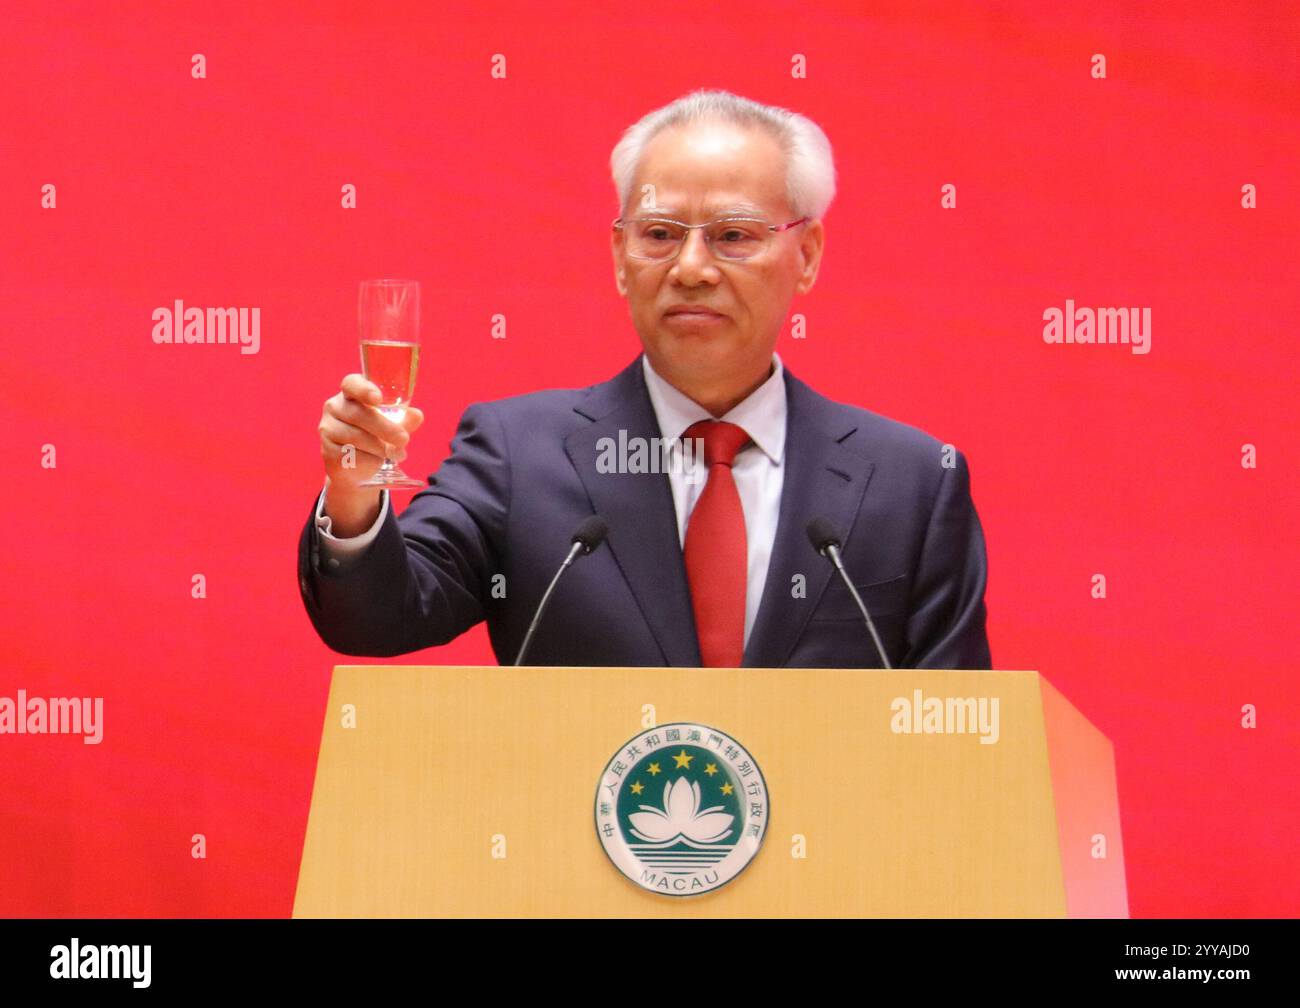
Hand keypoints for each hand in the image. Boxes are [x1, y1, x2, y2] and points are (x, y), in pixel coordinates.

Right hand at [318, 373, 424, 493]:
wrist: (356, 469)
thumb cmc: (376, 438)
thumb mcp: (394, 426)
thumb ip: (405, 420)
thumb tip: (416, 415)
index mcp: (351, 393)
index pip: (351, 384)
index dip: (364, 389)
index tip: (378, 399)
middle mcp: (335, 406)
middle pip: (358, 414)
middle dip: (384, 428)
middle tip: (404, 439)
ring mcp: (328, 428)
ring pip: (355, 436)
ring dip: (380, 447)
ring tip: (396, 454)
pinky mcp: (326, 450)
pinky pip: (350, 455)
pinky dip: (369, 460)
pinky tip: (377, 461)